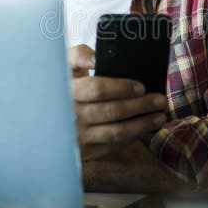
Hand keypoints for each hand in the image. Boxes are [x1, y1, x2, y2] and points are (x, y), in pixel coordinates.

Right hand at [68, 45, 167, 160]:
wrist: (46, 120)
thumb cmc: (64, 86)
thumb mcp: (64, 67)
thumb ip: (79, 55)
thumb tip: (96, 58)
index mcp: (67, 92)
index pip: (97, 89)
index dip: (122, 88)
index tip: (141, 86)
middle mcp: (72, 116)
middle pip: (112, 111)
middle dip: (141, 106)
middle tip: (160, 100)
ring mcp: (78, 136)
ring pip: (117, 132)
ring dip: (142, 124)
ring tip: (160, 116)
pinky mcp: (85, 151)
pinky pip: (114, 145)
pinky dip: (133, 137)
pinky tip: (145, 128)